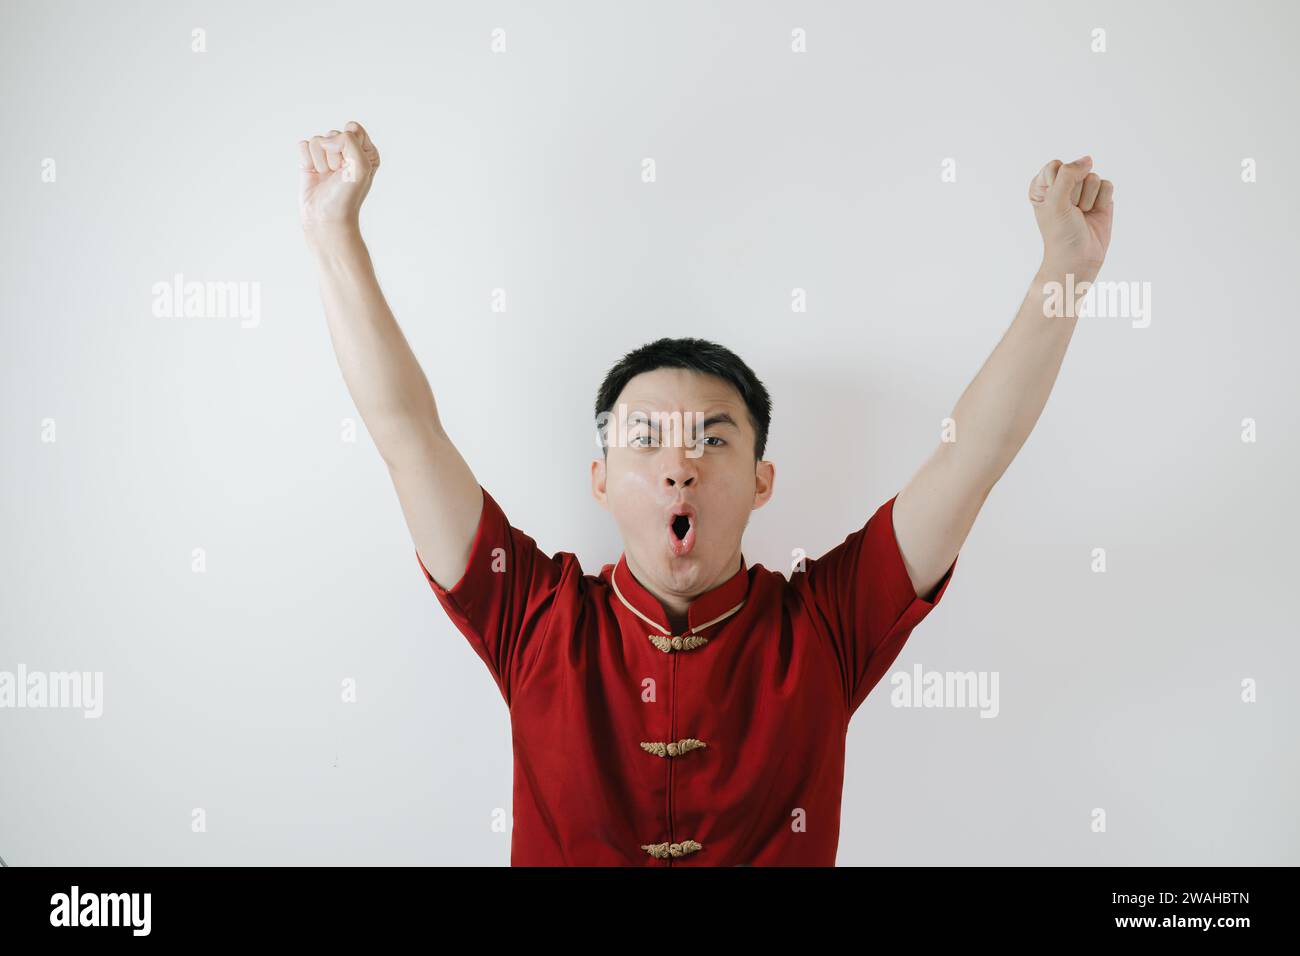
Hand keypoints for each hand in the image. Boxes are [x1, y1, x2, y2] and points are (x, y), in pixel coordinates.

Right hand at [298, 121, 380, 232]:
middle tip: (337, 176)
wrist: (326, 218)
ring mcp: (328, 155)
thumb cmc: (346, 196)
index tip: (350, 166)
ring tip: (326, 177)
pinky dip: (307, 161)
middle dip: (333, 156)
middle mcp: (347, 151)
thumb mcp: (360, 166)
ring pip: (316, 140)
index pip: (353, 128)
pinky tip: (314, 175)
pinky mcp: (310, 160)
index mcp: (366, 151)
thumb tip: (325, 139)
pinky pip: (303, 145)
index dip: (348, 145)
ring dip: (320, 161)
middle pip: (332, 134)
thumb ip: (349, 141)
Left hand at [1027, 156, 1113, 279]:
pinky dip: (1102, 201)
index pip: (1055, 166)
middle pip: (1077, 170)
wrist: (1079, 258)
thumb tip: (1087, 159)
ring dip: (1089, 199)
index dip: (1059, 184)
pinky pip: (1107, 185)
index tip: (1055, 203)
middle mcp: (1063, 186)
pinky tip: (1094, 214)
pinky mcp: (1101, 198)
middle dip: (1076, 193)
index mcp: (1043, 187)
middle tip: (1071, 212)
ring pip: (1093, 177)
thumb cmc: (1060, 233)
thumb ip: (1068, 175)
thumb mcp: (1056, 201)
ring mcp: (1083, 191)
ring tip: (1082, 215)